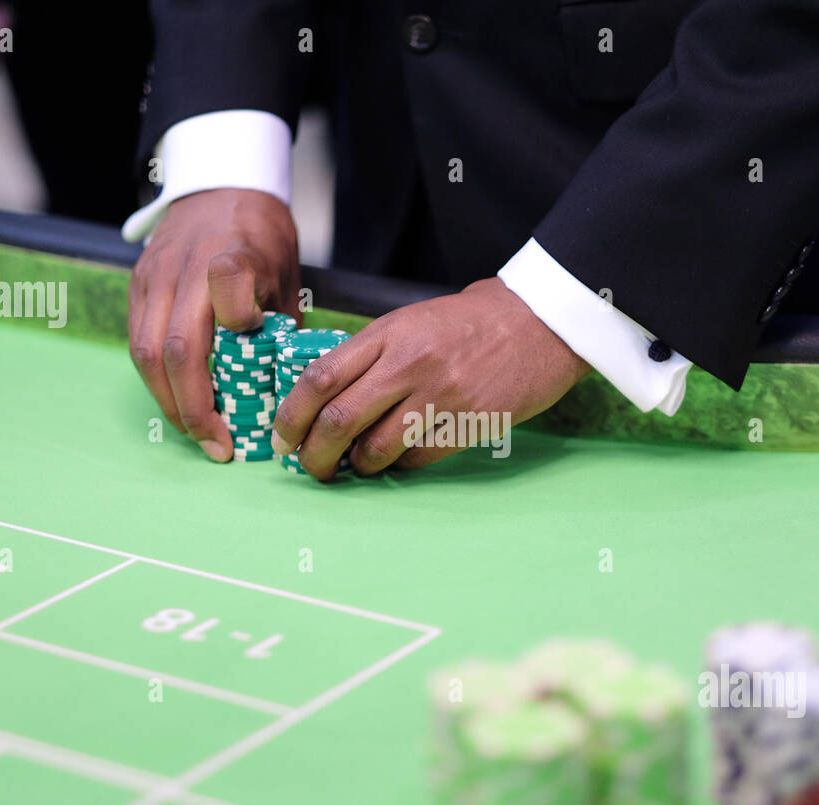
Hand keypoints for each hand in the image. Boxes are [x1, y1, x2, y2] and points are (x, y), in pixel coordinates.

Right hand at [128, 188, 300, 461]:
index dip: (239, 320)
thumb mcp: (285, 272)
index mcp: (232, 254)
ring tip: (198, 434)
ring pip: (148, 355)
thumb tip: (289, 389)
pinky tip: (179, 404)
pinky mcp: (137, 286)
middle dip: (196, 408)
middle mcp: (186, 267)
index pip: (226, 283)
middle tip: (218, 445)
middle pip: (178, 348)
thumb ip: (280, 325)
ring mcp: (155, 277)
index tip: (257, 349)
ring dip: (171, 404)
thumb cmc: (261, 237)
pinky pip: (138, 345)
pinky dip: (157, 383)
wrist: (219, 184)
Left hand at [272, 277, 590, 479]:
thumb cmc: (466, 324)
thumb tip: (323, 401)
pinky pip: (418, 459)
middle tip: (311, 468)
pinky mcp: (468, 422)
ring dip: (358, 466)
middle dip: (315, 455)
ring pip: (376, 449)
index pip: (320, 379)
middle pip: (339, 420)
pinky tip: (400, 458)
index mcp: (387, 335)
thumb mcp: (409, 323)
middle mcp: (409, 364)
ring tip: (357, 465)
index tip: (282, 438)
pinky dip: (400, 466)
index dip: (292, 415)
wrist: (536, 322)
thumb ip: (368, 356)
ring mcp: (440, 395)